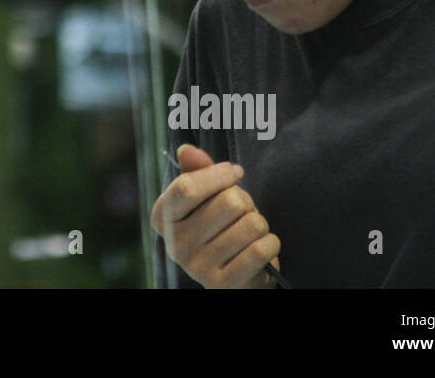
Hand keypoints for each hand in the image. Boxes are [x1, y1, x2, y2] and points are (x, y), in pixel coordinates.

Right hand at [150, 143, 281, 287]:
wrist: (234, 274)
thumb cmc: (219, 226)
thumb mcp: (205, 197)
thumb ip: (197, 171)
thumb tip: (186, 150)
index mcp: (164, 218)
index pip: (187, 187)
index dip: (218, 174)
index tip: (236, 172)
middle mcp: (175, 245)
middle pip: (227, 202)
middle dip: (246, 201)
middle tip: (243, 211)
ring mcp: (198, 267)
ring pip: (251, 224)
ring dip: (260, 224)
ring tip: (250, 232)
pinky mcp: (223, 284)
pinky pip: (261, 250)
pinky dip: (270, 244)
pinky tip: (261, 248)